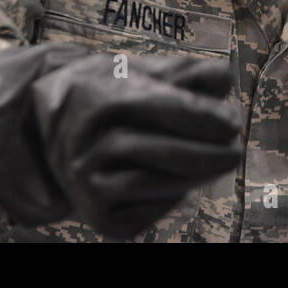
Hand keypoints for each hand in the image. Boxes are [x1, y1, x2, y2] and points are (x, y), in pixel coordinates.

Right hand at [0, 43, 241, 238]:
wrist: (51, 135)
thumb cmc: (109, 95)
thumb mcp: (139, 71)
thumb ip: (183, 73)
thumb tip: (224, 79)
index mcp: (91, 97)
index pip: (152, 107)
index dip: (196, 116)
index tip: (232, 122)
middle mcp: (80, 144)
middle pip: (154, 150)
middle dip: (203, 151)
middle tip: (235, 149)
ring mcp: (84, 183)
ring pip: (151, 182)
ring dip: (194, 174)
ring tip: (222, 161)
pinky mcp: (96, 216)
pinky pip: (146, 209)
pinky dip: (172, 196)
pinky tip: (187, 181)